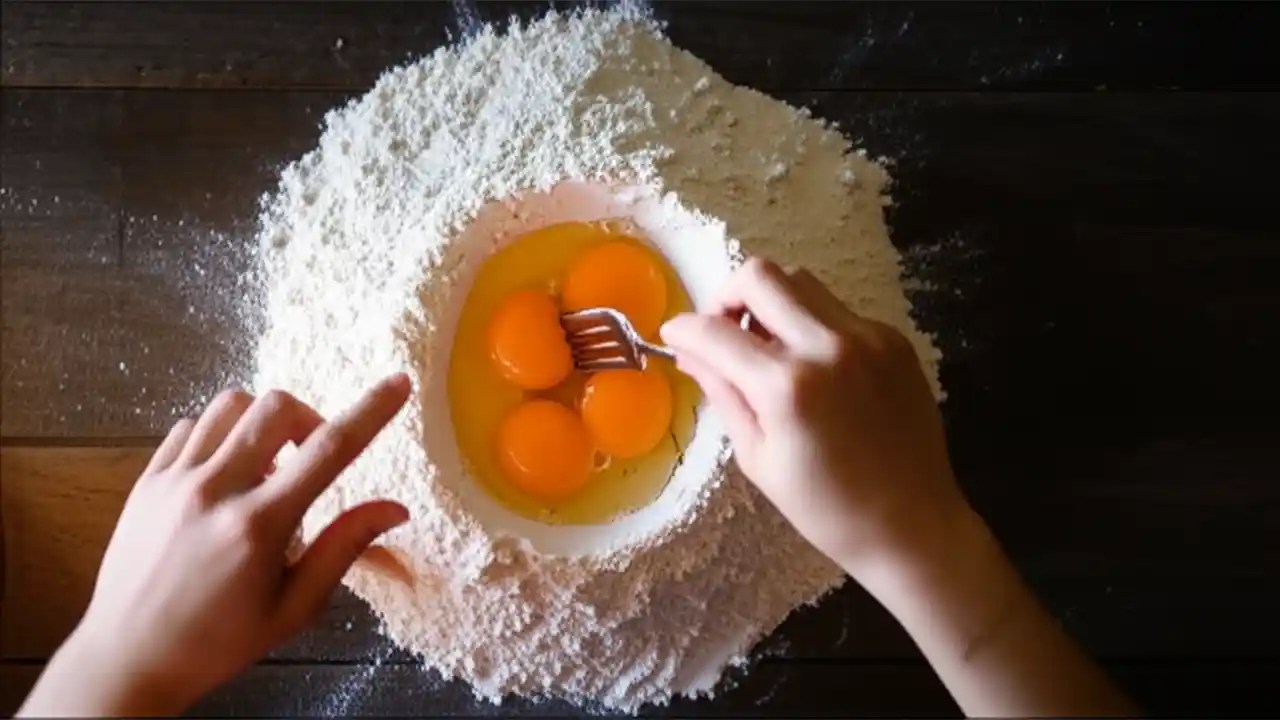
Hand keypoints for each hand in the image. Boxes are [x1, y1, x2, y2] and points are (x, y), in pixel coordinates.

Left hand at [19, 374, 412, 716]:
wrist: (128, 659)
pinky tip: (227, 472)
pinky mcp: (147, 481)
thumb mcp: (294, 607)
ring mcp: (173, 481)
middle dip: (309, 419)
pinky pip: (191, 426)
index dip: (371, 411)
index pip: (329, 450)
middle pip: (276, 407)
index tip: (398, 384)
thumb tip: (394, 509)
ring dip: (264, 423)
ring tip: (268, 465)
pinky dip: (221, 435)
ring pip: (231, 405)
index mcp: (258, 526)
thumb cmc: (219, 641)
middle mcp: (214, 491)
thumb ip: (344, 548)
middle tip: (311, 459)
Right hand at [663, 260, 1134, 715]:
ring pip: (801, 281)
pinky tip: (814, 369)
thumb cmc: (826, 508)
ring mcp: (868, 337)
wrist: (913, 524)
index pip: (715, 331)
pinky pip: (837, 310)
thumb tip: (690, 351)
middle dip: (727, 296)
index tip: (673, 335)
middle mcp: (828, 346)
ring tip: (766, 347)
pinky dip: (811, 325)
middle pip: (760, 275)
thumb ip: (723, 393)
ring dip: (770, 303)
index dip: (683, 328)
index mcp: (787, 387)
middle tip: (723, 331)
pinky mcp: (893, 340)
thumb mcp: (758, 457)